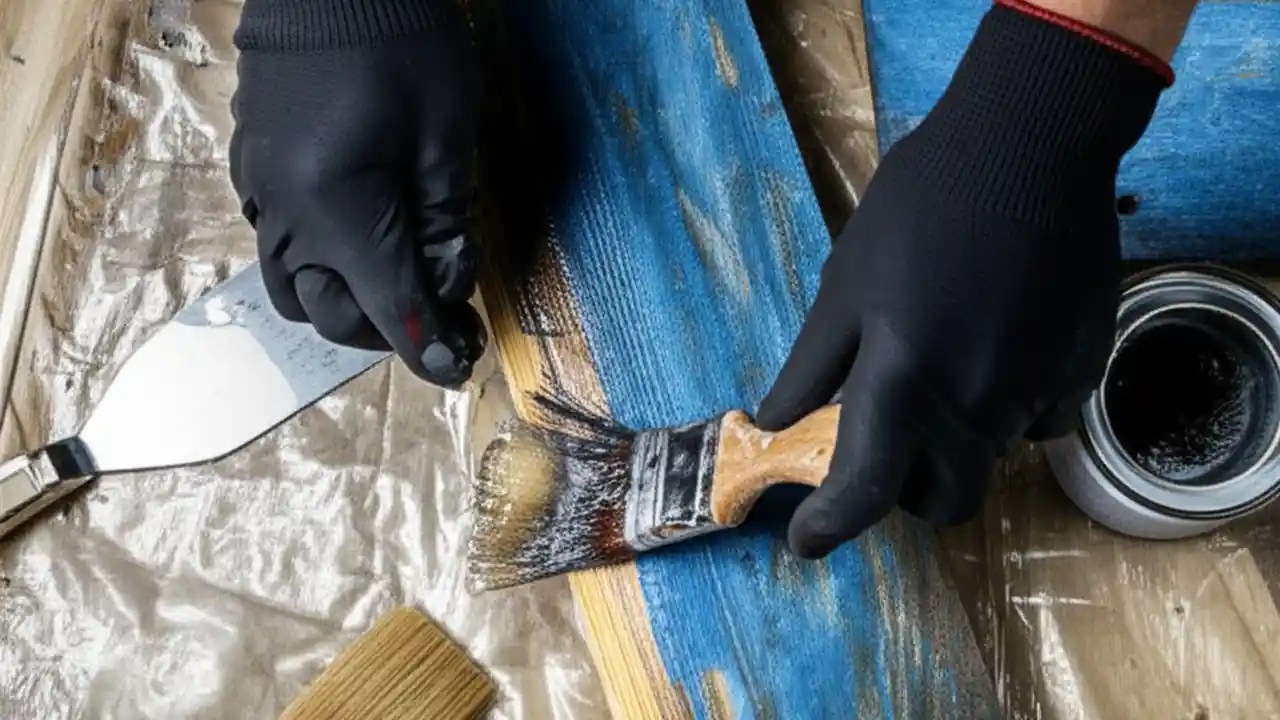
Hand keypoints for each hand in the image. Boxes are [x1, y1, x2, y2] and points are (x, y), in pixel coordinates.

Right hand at [230, 0, 484, 387]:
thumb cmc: (403, 43)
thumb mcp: (448, 136)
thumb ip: (448, 222)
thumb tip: (447, 285)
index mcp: (336, 208)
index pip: (386, 307)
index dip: (427, 346)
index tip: (457, 367)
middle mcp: (285, 212)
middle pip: (327, 314)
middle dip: (384, 329)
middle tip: (437, 314)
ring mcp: (259, 189)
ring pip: (291, 287)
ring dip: (344, 301)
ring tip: (395, 280)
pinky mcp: (252, 166)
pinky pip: (277, 242)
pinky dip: (318, 262)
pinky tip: (359, 235)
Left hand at [757, 3, 1169, 557]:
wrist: (1030, 145)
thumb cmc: (918, 207)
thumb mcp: (844, 285)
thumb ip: (811, 366)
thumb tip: (773, 424)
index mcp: (903, 384)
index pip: (863, 494)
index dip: (828, 528)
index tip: (807, 539)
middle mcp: (975, 407)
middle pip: (943, 501)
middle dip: (906, 492)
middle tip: (883, 443)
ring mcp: (1037, 393)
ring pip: (990, 460)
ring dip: (955, 442)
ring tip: (939, 364)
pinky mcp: (1082, 370)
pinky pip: (1038, 421)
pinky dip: (1007, 408)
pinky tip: (993, 346)